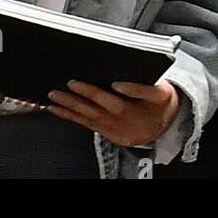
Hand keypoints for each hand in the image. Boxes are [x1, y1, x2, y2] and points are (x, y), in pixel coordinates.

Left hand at [48, 79, 180, 146]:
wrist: (164, 125)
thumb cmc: (160, 103)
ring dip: (69, 110)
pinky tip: (59, 111)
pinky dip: (72, 117)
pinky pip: (87, 125)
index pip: (112, 100)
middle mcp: (121, 122)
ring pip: (88, 120)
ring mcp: (113, 130)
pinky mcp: (108, 134)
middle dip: (75, 100)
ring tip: (53, 101)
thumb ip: (141, 88)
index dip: (97, 93)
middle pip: (95, 111)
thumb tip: (119, 83)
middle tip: (60, 90)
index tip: (80, 83)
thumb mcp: (160, 92)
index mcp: (134, 110)